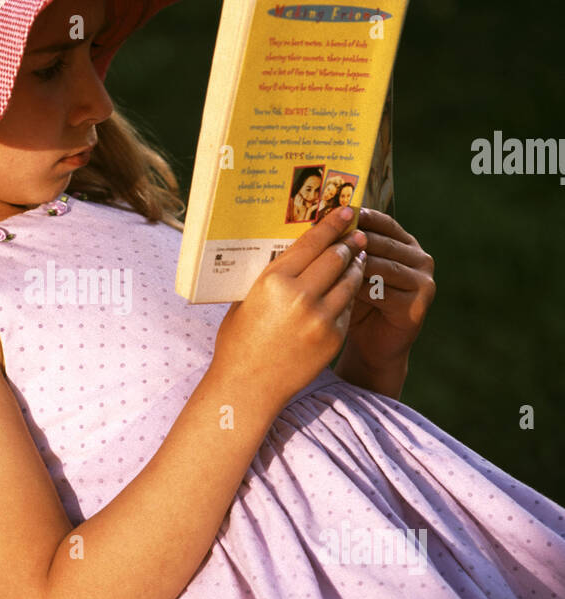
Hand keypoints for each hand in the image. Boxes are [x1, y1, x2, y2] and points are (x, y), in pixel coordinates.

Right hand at [213, 205, 367, 411]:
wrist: (248, 387)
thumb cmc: (239, 342)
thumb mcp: (246, 300)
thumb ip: (272, 277)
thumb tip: (294, 253)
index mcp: (274, 281)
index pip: (312, 243)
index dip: (332, 224)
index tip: (344, 211)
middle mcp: (300, 296)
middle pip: (336, 257)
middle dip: (349, 242)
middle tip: (357, 233)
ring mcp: (321, 318)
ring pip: (350, 281)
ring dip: (357, 266)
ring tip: (360, 257)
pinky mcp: (334, 338)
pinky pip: (348, 308)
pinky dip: (350, 295)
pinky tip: (350, 289)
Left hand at [335, 208, 435, 394]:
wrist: (370, 345)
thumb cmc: (355, 303)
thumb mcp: (351, 270)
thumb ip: (347, 249)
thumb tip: (318, 222)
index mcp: (406, 244)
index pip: (384, 223)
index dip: (360, 216)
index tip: (334, 213)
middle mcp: (420, 259)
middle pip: (382, 243)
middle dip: (352, 240)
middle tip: (325, 238)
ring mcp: (424, 281)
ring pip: (383, 266)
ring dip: (355, 263)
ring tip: (327, 263)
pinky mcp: (418, 304)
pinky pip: (385, 292)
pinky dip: (361, 289)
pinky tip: (339, 289)